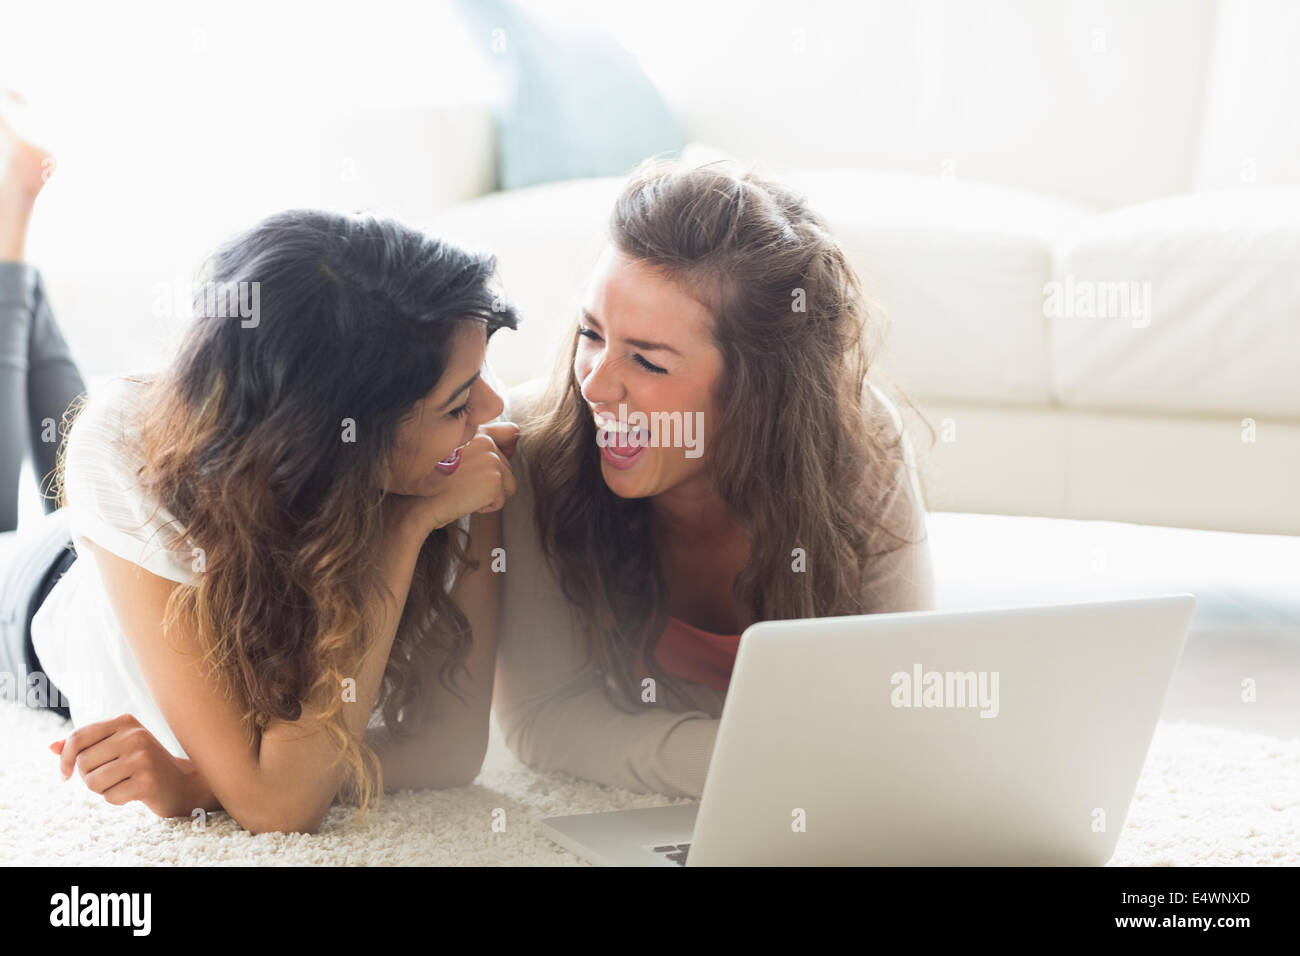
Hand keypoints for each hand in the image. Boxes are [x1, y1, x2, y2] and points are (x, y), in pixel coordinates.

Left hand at [51, 714, 207, 818]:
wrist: (183, 782)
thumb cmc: (143, 764)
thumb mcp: (116, 746)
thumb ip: (85, 745)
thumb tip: (51, 747)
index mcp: (125, 722)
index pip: (77, 737)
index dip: (64, 759)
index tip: (64, 775)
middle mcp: (135, 735)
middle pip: (83, 763)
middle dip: (89, 777)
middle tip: (111, 777)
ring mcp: (143, 757)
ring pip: (93, 782)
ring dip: (102, 790)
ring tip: (123, 783)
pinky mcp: (147, 781)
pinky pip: (109, 797)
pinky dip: (117, 799)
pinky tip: (134, 792)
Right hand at [396, 422, 519, 538]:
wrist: (411, 503)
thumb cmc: (427, 483)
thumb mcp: (452, 454)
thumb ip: (480, 444)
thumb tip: (515, 437)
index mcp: (473, 428)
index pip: (510, 432)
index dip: (504, 451)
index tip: (484, 466)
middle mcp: (484, 438)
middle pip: (508, 466)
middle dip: (489, 481)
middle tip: (460, 484)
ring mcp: (491, 456)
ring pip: (509, 484)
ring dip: (488, 494)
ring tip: (462, 491)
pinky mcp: (494, 478)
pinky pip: (501, 501)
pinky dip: (484, 507)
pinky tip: (463, 500)